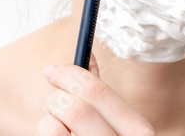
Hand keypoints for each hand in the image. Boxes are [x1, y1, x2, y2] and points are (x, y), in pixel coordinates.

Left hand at [36, 53, 156, 135]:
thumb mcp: (119, 124)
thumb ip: (103, 94)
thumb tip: (87, 55)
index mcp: (138, 131)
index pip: (97, 91)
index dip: (69, 74)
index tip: (54, 70)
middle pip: (74, 108)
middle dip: (56, 95)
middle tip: (53, 96)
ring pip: (53, 126)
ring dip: (48, 117)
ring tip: (58, 121)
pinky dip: (46, 131)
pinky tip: (58, 135)